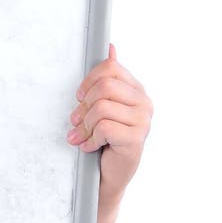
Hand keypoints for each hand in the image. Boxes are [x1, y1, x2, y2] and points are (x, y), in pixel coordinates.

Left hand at [67, 43, 152, 201]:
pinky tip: (91, 146)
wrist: (107, 175)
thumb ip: (108, 78)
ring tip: (83, 136)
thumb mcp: (103, 105)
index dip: (88, 81)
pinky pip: (103, 127)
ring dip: (85, 125)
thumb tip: (110, 47)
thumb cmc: (104, 137)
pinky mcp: (136, 139)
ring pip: (100, 108)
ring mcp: (143, 121)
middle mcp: (144, 103)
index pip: (110, 68)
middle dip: (84, 106)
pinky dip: (91, 138)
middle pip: (104, 86)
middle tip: (77, 121)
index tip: (80, 97)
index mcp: (136, 90)